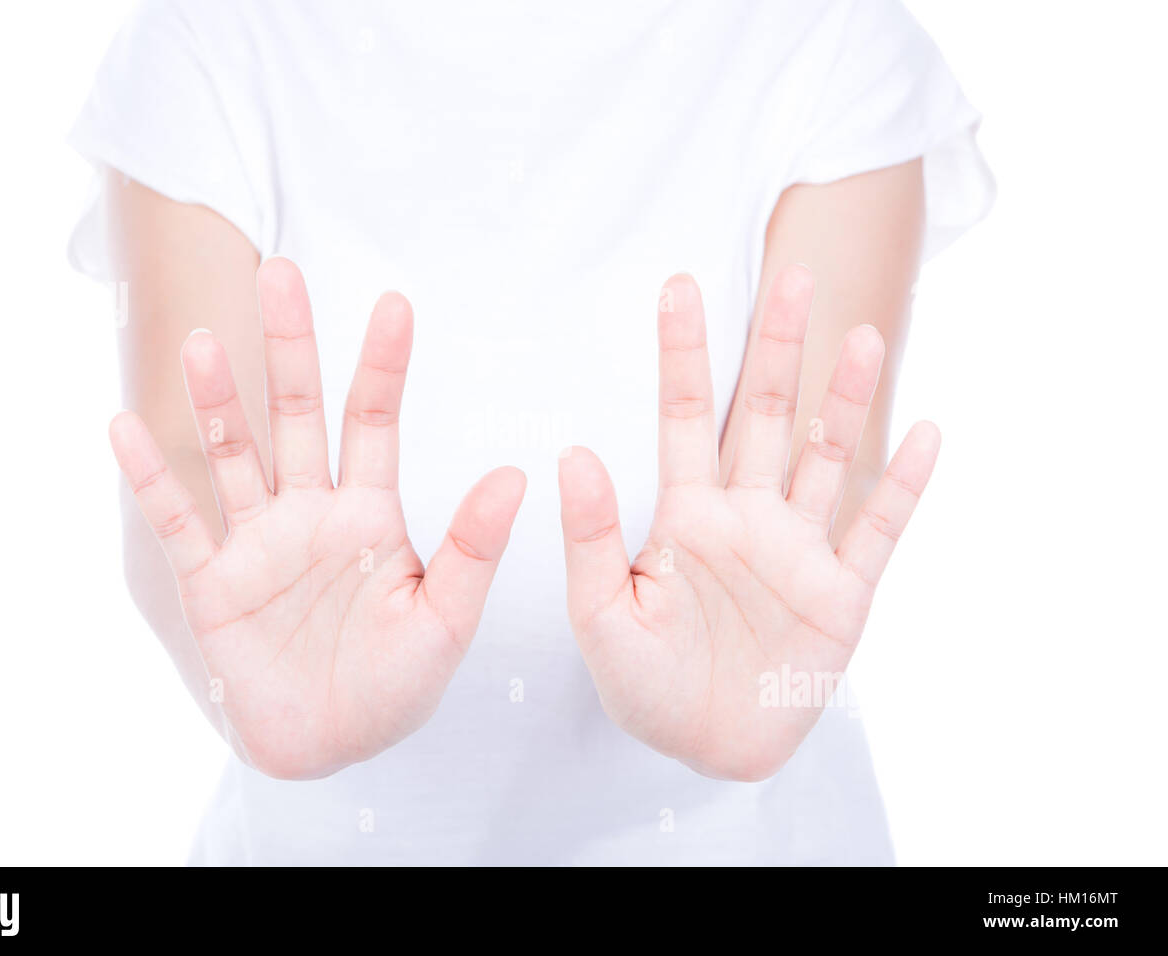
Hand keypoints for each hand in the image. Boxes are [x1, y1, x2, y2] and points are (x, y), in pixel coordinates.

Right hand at [109, 257, 525, 778]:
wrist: (329, 748)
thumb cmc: (395, 685)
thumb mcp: (445, 619)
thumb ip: (472, 548)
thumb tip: (516, 473)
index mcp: (370, 514)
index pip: (374, 421)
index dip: (384, 364)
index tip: (396, 302)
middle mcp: (310, 511)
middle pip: (298, 413)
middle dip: (291, 346)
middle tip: (282, 273)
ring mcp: (257, 542)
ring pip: (235, 454)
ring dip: (219, 401)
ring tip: (206, 343)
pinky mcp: (211, 582)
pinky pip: (178, 521)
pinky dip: (150, 478)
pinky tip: (123, 425)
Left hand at [556, 266, 938, 780]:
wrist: (706, 749)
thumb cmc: (645, 683)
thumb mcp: (602, 614)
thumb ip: (591, 537)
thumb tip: (572, 453)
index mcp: (685, 514)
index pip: (682, 415)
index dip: (682, 352)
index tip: (678, 286)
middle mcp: (746, 515)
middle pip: (763, 414)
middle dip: (776, 347)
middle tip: (791, 275)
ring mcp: (799, 549)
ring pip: (826, 455)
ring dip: (845, 399)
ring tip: (862, 336)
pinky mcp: (843, 592)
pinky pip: (878, 528)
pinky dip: (901, 484)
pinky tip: (924, 431)